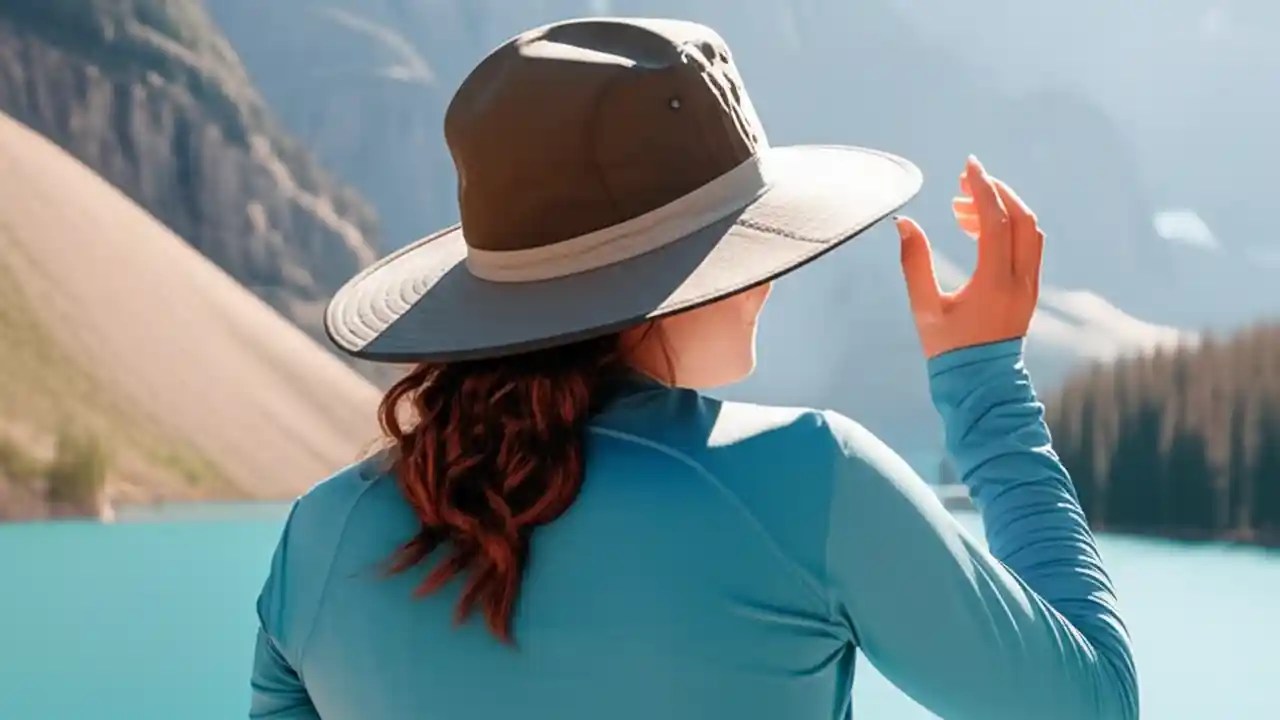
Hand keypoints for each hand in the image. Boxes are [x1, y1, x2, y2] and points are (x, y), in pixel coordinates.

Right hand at [895, 156, 1043, 359]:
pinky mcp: (1029, 291)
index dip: (983, 189)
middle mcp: (1020, 282)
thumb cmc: (948, 350)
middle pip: (1022, 219)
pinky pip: (1026, 246)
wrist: (980, 386)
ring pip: (1028, 231)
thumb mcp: (924, 307)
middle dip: (996, 193)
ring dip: (1001, 210)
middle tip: (964, 184)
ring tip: (962, 210)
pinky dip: (1007, 228)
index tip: (968, 167)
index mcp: (995, 284)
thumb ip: (914, 262)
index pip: (997, 222)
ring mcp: (1030, 286)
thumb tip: (904, 223)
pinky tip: (977, 230)